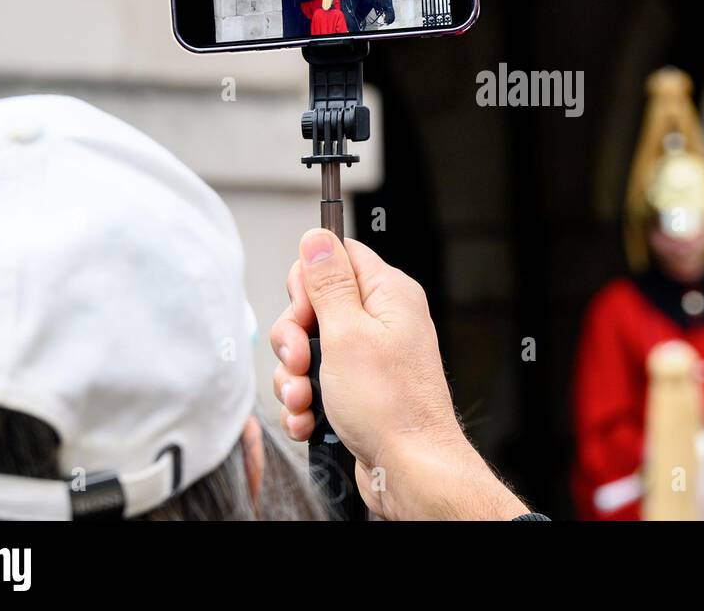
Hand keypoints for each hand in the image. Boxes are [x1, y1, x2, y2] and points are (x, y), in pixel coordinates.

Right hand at [271, 229, 526, 520]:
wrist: (409, 468)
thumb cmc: (390, 405)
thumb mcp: (347, 333)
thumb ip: (327, 282)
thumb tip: (317, 236)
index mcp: (388, 294)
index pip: (337, 257)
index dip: (308, 282)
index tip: (304, 312)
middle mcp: (382, 321)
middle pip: (314, 307)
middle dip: (294, 340)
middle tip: (303, 362)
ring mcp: (370, 358)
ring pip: (308, 350)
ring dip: (296, 379)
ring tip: (307, 400)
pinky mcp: (357, 390)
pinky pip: (316, 384)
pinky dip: (306, 404)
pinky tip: (310, 420)